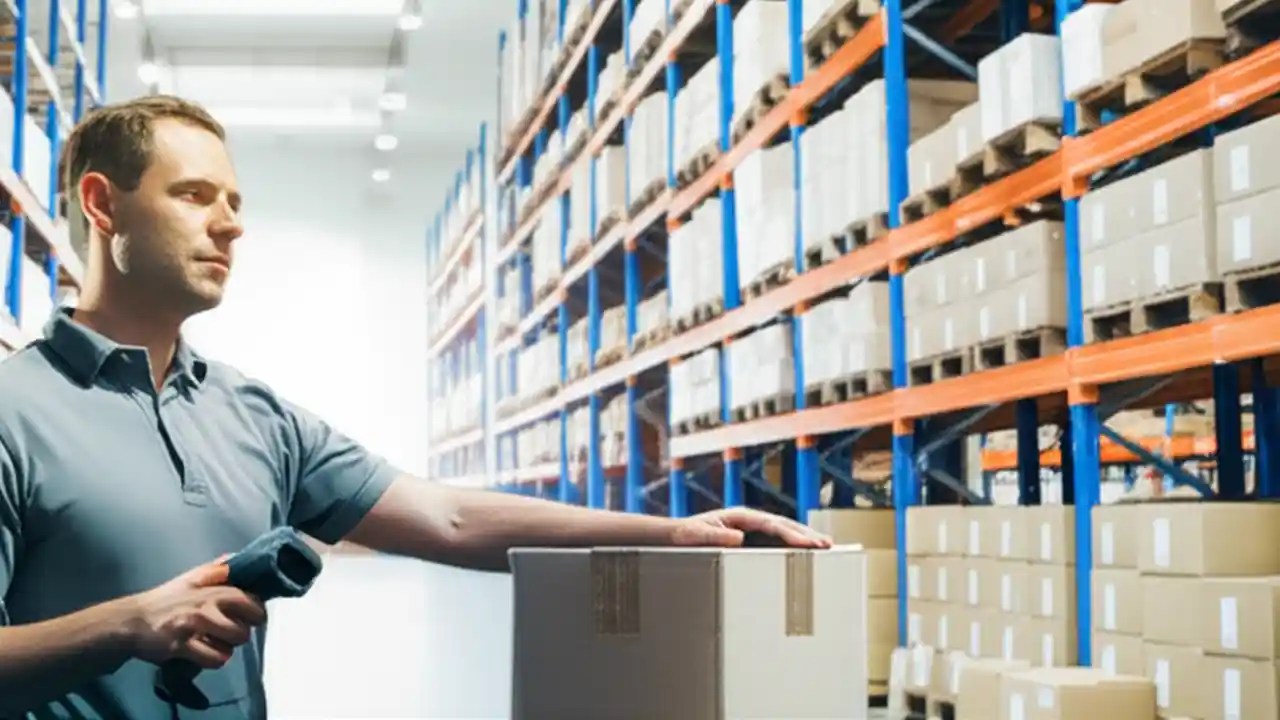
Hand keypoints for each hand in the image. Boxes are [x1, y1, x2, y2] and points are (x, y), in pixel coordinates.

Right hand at [121, 557, 267, 669]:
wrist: (131, 620)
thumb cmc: (165, 599)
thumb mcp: (191, 578)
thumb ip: (216, 569)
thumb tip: (237, 559)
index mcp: (212, 587)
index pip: (252, 599)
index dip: (256, 611)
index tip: (249, 616)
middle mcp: (206, 604)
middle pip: (248, 622)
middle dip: (244, 630)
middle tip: (232, 632)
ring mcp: (194, 625)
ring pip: (234, 642)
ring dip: (228, 647)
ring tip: (215, 643)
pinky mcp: (182, 646)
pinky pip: (215, 658)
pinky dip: (214, 660)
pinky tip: (205, 653)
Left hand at [671, 507, 832, 548]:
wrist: (675, 535)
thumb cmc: (684, 534)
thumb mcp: (695, 535)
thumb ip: (715, 537)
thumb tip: (740, 538)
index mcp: (740, 516)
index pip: (772, 525)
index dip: (791, 534)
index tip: (808, 543)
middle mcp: (749, 520)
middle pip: (783, 525)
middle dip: (805, 534)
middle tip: (828, 544)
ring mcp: (751, 529)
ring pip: (783, 532)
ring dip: (804, 538)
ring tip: (826, 546)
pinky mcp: (750, 540)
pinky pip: (775, 542)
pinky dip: (792, 546)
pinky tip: (806, 553)